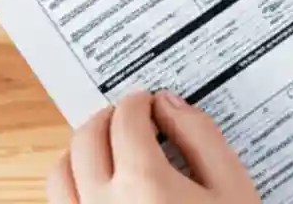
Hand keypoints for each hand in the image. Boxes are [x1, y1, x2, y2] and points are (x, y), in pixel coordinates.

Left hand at [47, 90, 259, 203]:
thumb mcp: (232, 189)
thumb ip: (202, 137)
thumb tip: (170, 105)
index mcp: (144, 183)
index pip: (126, 119)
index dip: (138, 102)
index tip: (148, 104)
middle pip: (87, 138)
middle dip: (107, 118)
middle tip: (128, 117)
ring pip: (60, 174)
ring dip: (81, 151)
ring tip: (107, 148)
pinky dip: (71, 187)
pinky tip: (98, 188)